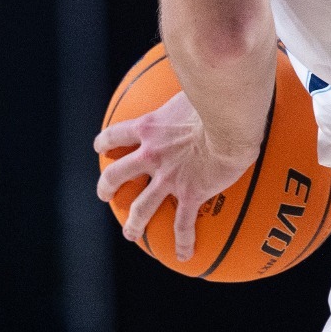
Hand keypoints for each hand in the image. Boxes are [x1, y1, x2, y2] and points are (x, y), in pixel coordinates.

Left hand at [94, 90, 261, 262]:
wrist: (229, 121)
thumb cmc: (216, 96)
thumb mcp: (193, 86)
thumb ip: (189, 88)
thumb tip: (201, 75)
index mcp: (149, 128)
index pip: (116, 134)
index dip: (105, 143)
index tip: (101, 148)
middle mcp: (151, 154)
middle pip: (117, 173)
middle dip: (107, 186)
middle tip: (105, 194)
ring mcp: (168, 177)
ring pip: (141, 206)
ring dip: (133, 222)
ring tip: (130, 234)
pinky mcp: (190, 194)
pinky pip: (183, 224)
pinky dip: (183, 242)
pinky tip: (185, 256)